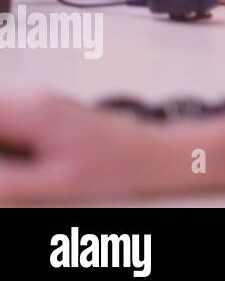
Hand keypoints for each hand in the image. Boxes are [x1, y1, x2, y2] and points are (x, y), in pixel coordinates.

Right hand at [0, 93, 181, 203]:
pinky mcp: (46, 112)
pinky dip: (5, 139)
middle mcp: (34, 98)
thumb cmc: (113, 168)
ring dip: (1, 143)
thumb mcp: (51, 183)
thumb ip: (3, 179)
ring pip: (0, 114)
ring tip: (26, 170)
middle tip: (12, 172)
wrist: (153, 155)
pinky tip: (21, 164)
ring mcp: (41, 102)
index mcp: (32, 110)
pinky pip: (8, 120)